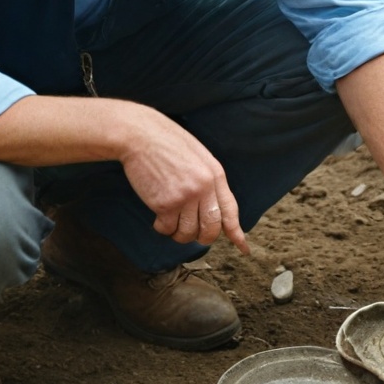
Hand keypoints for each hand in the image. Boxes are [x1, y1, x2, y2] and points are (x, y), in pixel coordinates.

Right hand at [117, 108, 248, 252]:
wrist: (141, 135)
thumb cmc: (167, 144)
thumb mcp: (198, 158)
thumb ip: (208, 180)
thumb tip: (212, 207)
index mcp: (216, 175)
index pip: (230, 210)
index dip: (236, 232)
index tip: (243, 248)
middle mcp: (204, 188)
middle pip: (211, 229)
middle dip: (203, 237)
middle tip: (191, 234)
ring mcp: (185, 197)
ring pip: (188, 233)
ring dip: (178, 234)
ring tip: (170, 222)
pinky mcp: (165, 203)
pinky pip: (167, 228)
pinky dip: (161, 228)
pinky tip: (157, 217)